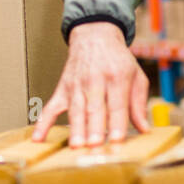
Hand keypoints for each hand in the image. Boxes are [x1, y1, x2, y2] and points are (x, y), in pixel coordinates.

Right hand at [32, 21, 150, 146]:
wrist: (94, 36)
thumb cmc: (117, 60)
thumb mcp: (136, 75)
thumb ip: (139, 103)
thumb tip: (144, 129)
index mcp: (117, 77)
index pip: (117, 104)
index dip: (117, 124)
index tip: (117, 140)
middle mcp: (95, 81)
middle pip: (94, 109)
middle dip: (95, 129)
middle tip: (95, 147)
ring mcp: (76, 86)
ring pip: (75, 110)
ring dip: (75, 129)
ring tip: (76, 146)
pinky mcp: (63, 90)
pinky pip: (50, 108)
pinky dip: (43, 123)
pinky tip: (38, 138)